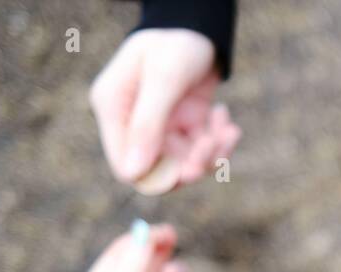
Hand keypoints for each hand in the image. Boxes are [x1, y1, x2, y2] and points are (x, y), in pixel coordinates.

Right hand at [89, 29, 240, 189]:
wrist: (199, 25)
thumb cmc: (175, 42)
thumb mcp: (163, 80)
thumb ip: (147, 125)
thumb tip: (133, 174)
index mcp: (114, 110)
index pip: (126, 167)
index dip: (157, 177)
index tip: (189, 166)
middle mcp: (134, 123)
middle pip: (160, 172)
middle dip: (191, 165)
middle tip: (212, 144)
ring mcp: (160, 127)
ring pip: (185, 165)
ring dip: (211, 153)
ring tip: (227, 129)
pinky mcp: (184, 125)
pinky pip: (201, 151)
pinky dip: (219, 141)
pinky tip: (225, 118)